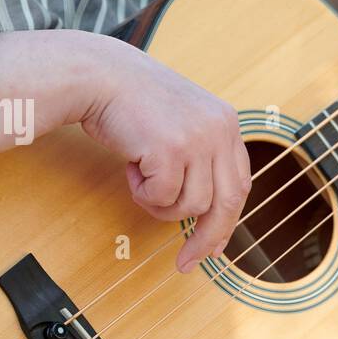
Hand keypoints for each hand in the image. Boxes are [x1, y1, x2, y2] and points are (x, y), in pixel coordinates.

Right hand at [82, 40, 250, 271]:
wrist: (97, 75)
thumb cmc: (131, 104)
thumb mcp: (180, 126)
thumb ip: (200, 159)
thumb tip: (207, 215)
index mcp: (227, 123)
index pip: (239, 185)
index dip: (227, 220)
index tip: (214, 247)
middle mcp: (221, 130)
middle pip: (228, 203)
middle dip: (207, 238)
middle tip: (186, 263)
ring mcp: (199, 139)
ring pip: (192, 206)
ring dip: (161, 204)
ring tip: (141, 177)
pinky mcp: (173, 149)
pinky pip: (162, 198)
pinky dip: (143, 193)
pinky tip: (131, 166)